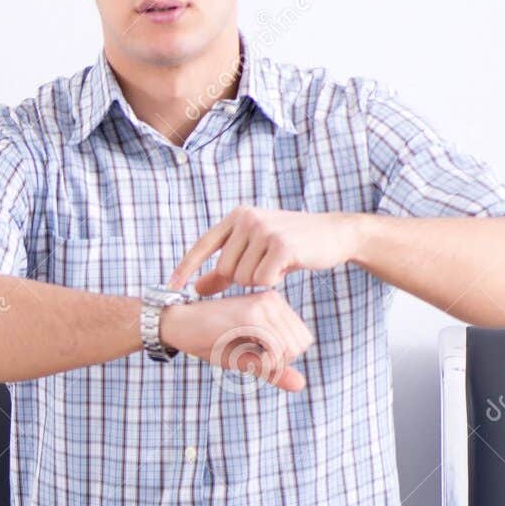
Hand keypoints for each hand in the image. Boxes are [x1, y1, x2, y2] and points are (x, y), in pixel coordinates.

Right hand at [157, 289, 314, 391]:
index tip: (256, 354)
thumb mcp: (246, 359)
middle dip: (278, 361)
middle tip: (250, 357)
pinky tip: (242, 355)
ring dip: (269, 363)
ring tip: (244, 355)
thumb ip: (274, 370)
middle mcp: (273, 299)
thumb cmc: (209, 340)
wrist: (178, 325)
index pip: (302, 340)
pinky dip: (262, 362)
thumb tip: (301, 385)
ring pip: (290, 347)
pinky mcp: (252, 316)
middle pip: (300, 344)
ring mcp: (263, 305)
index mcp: (275, 305)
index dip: (283, 358)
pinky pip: (275, 349)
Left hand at [168, 207, 363, 295]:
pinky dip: (273, 282)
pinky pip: (262, 281)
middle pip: (225, 269)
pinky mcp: (281, 245)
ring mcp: (264, 230)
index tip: (171, 286)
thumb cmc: (292, 245)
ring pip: (244, 278)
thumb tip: (197, 288)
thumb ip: (226, 269)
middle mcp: (247, 219)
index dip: (186, 267)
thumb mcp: (255, 253)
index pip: (203, 245)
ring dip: (260, 281)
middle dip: (242, 279)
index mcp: (237, 217)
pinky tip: (287, 267)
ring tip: (278, 264)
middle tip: (265, 268)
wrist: (333, 234)